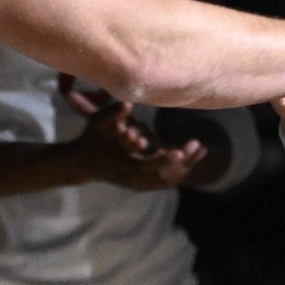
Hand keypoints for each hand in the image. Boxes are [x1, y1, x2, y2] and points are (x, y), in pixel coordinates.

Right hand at [65, 89, 207, 190]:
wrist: (82, 163)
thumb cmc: (91, 139)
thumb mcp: (97, 123)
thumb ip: (113, 114)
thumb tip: (128, 103)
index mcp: (121, 164)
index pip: (146, 165)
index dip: (163, 159)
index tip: (180, 153)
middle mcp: (131, 177)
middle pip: (160, 175)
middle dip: (180, 163)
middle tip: (198, 148)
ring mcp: (135, 182)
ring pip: (164, 179)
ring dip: (184, 167)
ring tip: (202, 150)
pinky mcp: (139, 181)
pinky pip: (163, 179)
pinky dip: (180, 169)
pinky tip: (194, 156)